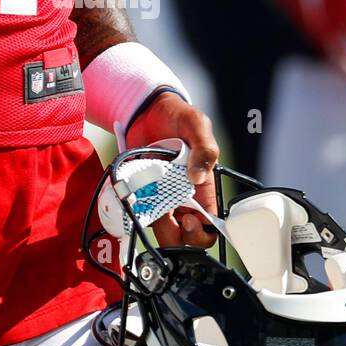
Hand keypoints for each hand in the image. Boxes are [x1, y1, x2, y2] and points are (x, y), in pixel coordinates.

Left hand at [125, 90, 218, 249]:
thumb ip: (204, 149)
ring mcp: (162, 196)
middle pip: (185, 235)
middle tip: (166, 219)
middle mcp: (184, 196)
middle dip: (177, 236)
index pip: (210, 222)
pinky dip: (138, 212)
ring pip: (163, 229)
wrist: (146, 109)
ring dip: (156, 225)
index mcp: (204, 186)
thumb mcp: (197, 125)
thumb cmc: (178, 116)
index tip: (190, 221)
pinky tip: (136, 198)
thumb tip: (198, 178)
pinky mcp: (142, 193)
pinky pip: (141, 212)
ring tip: (149, 204)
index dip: (202, 231)